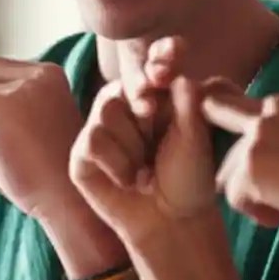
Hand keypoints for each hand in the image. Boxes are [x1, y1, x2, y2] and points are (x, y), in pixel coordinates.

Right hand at [70, 40, 219, 246]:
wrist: (172, 220)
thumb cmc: (188, 179)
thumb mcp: (195, 138)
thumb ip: (188, 103)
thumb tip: (180, 74)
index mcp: (153, 96)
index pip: (149, 65)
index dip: (158, 59)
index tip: (171, 59)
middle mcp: (123, 108)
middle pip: (121, 88)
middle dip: (144, 112)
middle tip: (154, 127)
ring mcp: (99, 130)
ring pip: (105, 113)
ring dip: (133, 147)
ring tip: (145, 169)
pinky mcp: (82, 155)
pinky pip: (94, 142)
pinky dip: (118, 165)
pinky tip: (130, 181)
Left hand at [204, 80, 278, 228]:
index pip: (265, 111)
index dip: (269, 142)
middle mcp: (276, 103)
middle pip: (225, 116)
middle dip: (231, 145)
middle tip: (251, 175)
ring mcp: (260, 131)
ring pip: (231, 166)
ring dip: (252, 191)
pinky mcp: (251, 163)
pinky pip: (233, 194)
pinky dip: (253, 212)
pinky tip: (278, 220)